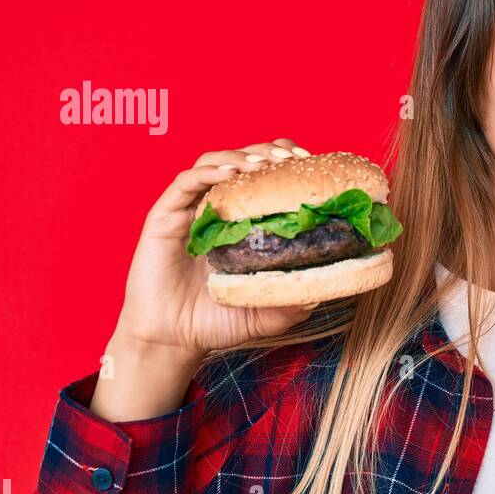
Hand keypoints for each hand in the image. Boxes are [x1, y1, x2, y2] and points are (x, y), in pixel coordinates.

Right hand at [111, 137, 322, 358]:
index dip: (289, 162)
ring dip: (241, 157)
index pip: (268, 176)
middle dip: (270, 152)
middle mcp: (219, 209)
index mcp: (245, 222)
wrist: (173, 341)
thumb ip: (295, 298)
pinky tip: (227, 174)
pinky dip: (207, 172)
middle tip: (292, 159)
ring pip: (215, 163)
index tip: (313, 163)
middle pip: (244, 160)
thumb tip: (330, 285)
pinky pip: (185, 183)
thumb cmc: (219, 323)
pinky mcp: (165, 217)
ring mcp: (190, 210)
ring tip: (262, 165)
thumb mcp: (270, 313)